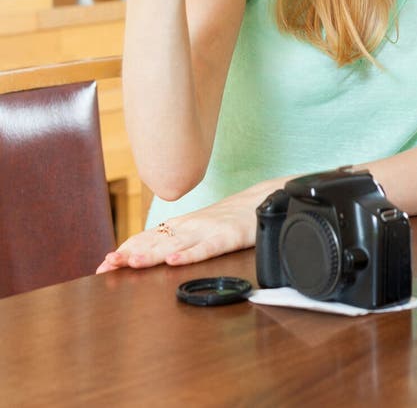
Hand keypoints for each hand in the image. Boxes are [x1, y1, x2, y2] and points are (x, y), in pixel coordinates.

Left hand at [96, 194, 255, 272]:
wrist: (261, 200)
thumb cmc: (229, 217)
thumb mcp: (199, 228)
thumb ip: (177, 240)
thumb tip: (150, 256)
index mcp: (181, 225)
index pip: (148, 237)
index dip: (126, 250)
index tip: (104, 264)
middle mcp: (189, 226)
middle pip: (155, 241)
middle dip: (130, 254)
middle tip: (107, 267)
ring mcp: (207, 230)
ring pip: (175, 244)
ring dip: (152, 254)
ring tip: (132, 263)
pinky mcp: (227, 236)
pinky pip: (206, 247)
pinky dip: (190, 254)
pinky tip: (175, 261)